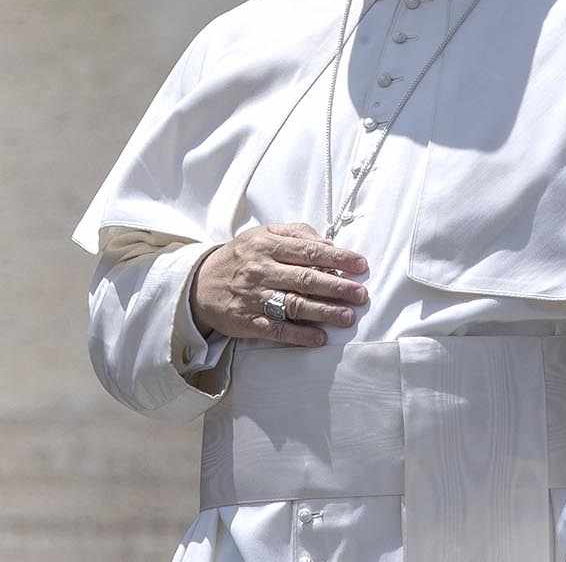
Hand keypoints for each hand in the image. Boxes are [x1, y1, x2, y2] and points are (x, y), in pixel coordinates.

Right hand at [189, 223, 368, 346]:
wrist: (198, 284)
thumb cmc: (242, 257)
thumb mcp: (264, 234)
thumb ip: (296, 234)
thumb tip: (329, 243)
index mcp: (268, 246)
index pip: (309, 251)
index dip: (338, 258)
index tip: (360, 265)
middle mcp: (261, 271)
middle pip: (306, 279)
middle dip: (337, 287)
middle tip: (360, 294)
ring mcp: (253, 297)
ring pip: (294, 305)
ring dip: (324, 312)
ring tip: (347, 317)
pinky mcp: (247, 321)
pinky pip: (276, 330)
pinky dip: (299, 335)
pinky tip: (319, 337)